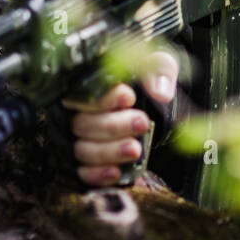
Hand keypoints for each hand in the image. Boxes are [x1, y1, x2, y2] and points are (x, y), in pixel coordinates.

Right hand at [62, 49, 178, 186]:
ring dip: (108, 151)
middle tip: (142, 123)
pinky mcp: (87, 164)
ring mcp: (81, 140)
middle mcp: (78, 113)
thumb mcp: (158, 65)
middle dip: (113, 126)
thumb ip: (159, 70)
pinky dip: (97, 174)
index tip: (129, 97)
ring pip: (82, 149)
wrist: (155, 105)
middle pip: (81, 123)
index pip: (81, 92)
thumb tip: (161, 93)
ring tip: (136, 149)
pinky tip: (116, 173)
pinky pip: (83, 173)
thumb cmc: (149, 79)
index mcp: (88, 85)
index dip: (103, 98)